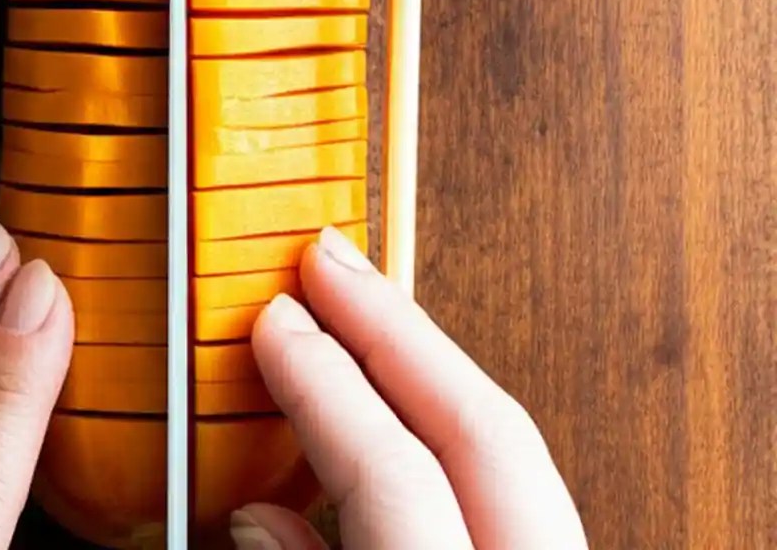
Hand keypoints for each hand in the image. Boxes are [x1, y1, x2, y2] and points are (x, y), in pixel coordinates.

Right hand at [237, 227, 587, 549]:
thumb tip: (259, 517)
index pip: (394, 470)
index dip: (325, 384)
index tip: (277, 321)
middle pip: (482, 424)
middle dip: (396, 329)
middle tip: (327, 263)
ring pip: (515, 443)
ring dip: (429, 366)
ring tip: (364, 312)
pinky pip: (523, 482)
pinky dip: (458, 428)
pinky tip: (407, 406)